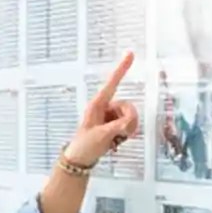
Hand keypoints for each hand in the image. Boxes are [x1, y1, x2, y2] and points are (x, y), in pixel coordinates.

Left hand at [65, 52, 140, 166]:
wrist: (81, 159)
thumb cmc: (85, 146)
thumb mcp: (102, 136)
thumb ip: (119, 127)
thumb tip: (130, 122)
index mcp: (97, 104)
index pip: (112, 82)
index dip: (122, 68)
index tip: (130, 53)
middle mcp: (105, 107)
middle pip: (128, 106)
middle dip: (129, 121)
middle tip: (119, 135)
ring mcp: (110, 115)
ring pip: (130, 116)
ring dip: (127, 129)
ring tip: (114, 140)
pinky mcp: (114, 124)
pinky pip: (129, 124)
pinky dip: (126, 133)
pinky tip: (115, 141)